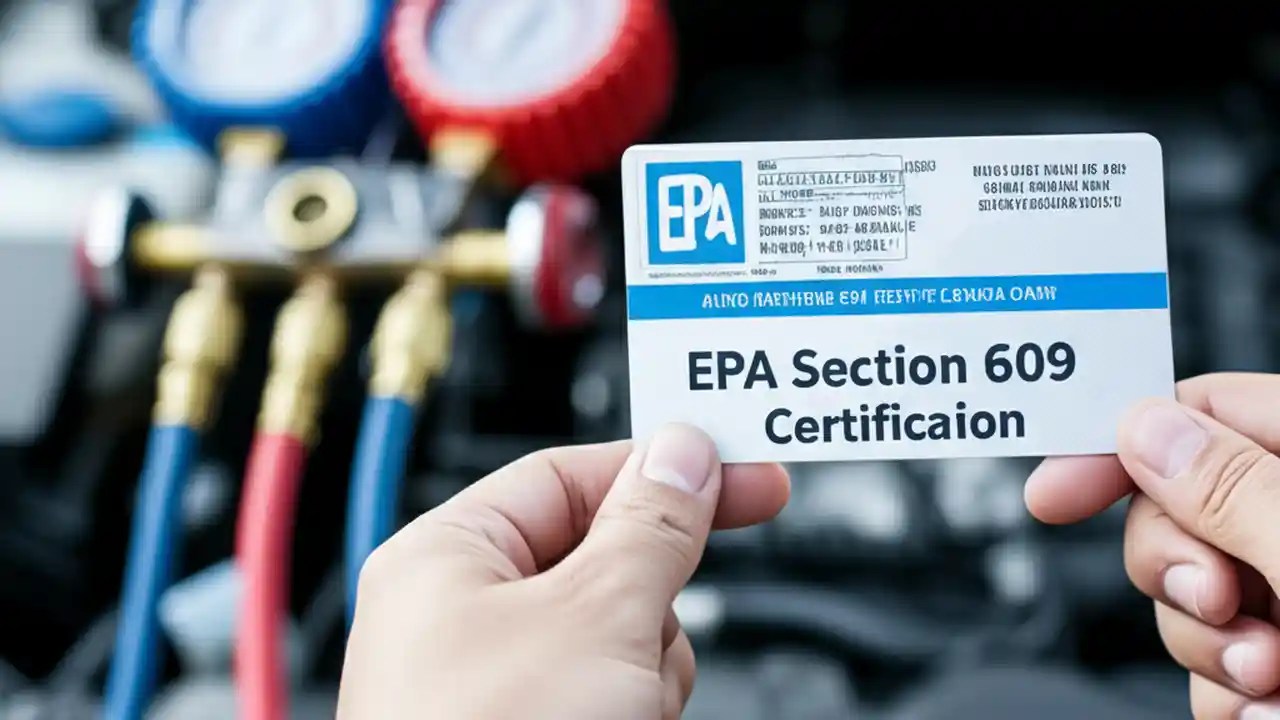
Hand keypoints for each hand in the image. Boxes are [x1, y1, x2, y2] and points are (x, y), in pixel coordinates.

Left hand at [336, 423, 789, 719]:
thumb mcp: (595, 615)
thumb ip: (651, 524)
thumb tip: (683, 453)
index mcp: (448, 558)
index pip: (571, 475)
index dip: (661, 468)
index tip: (741, 469)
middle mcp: (463, 617)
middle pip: (606, 561)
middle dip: (647, 604)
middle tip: (640, 642)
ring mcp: (499, 684)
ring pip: (623, 636)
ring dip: (646, 671)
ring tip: (617, 711)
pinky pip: (615, 692)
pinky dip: (636, 710)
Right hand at [1025, 373, 1279, 718]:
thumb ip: (1234, 488)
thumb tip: (1146, 428)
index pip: (1202, 412)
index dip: (1119, 445)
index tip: (1052, 495)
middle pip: (1174, 511)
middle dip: (1174, 571)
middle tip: (1221, 603)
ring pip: (1183, 598)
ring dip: (1206, 649)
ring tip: (1274, 681)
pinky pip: (1211, 667)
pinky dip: (1225, 695)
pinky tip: (1271, 712)